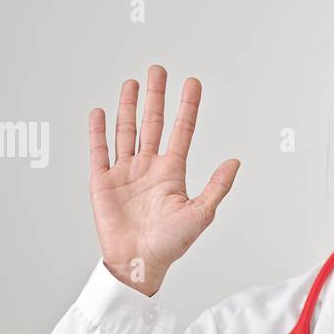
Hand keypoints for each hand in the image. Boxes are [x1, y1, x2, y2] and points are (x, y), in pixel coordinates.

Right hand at [88, 64, 241, 295]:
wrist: (139, 264)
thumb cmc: (170, 244)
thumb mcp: (200, 214)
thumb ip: (217, 187)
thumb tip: (235, 161)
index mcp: (172, 172)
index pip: (181, 131)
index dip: (187, 106)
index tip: (192, 82)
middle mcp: (148, 167)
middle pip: (153, 123)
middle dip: (156, 96)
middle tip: (158, 69)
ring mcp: (125, 172)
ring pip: (126, 131)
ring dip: (128, 106)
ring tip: (132, 83)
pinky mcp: (102, 182)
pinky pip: (99, 151)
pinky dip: (98, 131)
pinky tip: (100, 112)